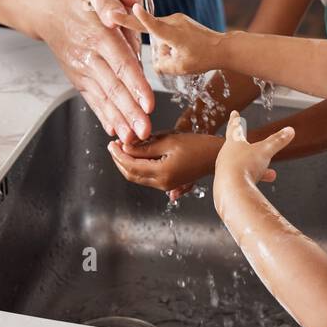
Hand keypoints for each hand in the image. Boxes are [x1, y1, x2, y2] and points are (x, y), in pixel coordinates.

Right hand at [32, 0, 153, 143]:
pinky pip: (92, 98)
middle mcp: (88, 56)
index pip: (120, 63)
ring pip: (103, 97)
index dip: (135, 85)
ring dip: (118, 119)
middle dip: (129, 111)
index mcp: (98, 34)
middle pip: (113, 87)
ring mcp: (81, 69)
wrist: (43, 7)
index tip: (148, 103)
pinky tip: (114, 130)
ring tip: (132, 138)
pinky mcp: (77, 76)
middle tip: (144, 131)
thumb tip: (119, 13)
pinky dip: (103, 115)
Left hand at [107, 130, 222, 196]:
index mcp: (162, 173)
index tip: (111, 143)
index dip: (118, 155)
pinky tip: (135, 154)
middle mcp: (162, 183)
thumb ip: (145, 146)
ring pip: (137, 177)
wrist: (215, 156)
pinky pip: (146, 177)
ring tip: (121, 148)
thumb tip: (125, 147)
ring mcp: (165, 186)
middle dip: (119, 160)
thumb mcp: (169, 141)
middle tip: (113, 145)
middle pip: (131, 174)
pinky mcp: (168, 183)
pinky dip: (137, 166)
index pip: (131, 166)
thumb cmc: (196, 145)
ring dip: (127, 163)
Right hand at [118, 3, 222, 77]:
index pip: (154, 25)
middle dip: (157, 47)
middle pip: (153, 35)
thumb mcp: (181, 68)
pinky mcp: (179, 20)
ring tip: (183, 53)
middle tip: (174, 56)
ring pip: (159, 34)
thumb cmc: (204, 58)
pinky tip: (182, 49)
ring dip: (165, 46)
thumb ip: (162, 66)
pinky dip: (169, 42)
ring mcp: (177, 19)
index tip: (133, 7)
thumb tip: (155, 62)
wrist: (221, 48)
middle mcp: (174, 22)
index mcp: (175, 33)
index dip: (141, 18)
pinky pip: (166, 32)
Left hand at [213, 109, 293, 210]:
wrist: (231, 191)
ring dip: (258, 169)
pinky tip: (259, 186)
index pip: (234, 127)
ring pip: (244, 166)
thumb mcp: (265, 151)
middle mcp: (226, 156)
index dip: (236, 120)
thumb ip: (277, 141)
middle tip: (260, 150)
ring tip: (271, 174)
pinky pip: (242, 179)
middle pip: (241, 149)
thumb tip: (290, 130)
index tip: (234, 113)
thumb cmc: (244, 167)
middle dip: (255, 151)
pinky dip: (253, 180)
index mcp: (233, 143)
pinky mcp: (227, 185)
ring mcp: (225, 171)